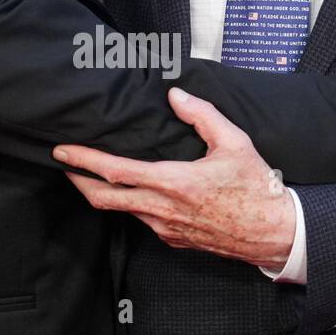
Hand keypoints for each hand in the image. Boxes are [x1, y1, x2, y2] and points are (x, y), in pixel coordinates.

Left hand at [52, 88, 296, 268]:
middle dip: (78, 181)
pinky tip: (134, 193)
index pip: (115, 171)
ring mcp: (166, 228)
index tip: (62, 150)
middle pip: (104, 198)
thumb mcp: (234, 142)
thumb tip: (175, 95)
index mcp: (173, 182)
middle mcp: (162, 209)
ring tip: (94, 175)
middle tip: (64, 165)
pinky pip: (143, 221)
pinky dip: (130, 205)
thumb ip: (202, 115)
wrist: (273, 233)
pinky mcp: (174, 240)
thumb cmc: (256, 187)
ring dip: (104, 193)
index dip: (84, 160)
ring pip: (122, 211)